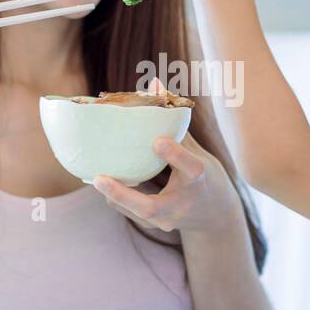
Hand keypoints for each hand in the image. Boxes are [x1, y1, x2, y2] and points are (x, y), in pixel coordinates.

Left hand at [92, 129, 234, 237]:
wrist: (214, 216)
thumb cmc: (205, 177)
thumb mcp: (198, 152)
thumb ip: (175, 124)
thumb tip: (155, 85)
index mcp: (199, 181)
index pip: (190, 168)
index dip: (175, 155)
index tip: (158, 140)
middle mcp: (182, 205)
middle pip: (150, 207)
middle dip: (123, 194)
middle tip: (99, 179)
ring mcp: (167, 220)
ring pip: (134, 211)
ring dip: (114, 194)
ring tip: (95, 176)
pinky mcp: (155, 225)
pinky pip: (130, 211)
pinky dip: (116, 196)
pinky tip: (104, 180)